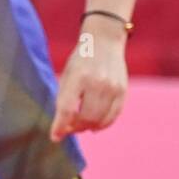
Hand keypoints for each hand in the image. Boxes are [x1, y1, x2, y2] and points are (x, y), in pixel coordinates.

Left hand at [51, 26, 127, 141]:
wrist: (104, 42)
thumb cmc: (80, 59)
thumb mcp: (68, 74)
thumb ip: (64, 97)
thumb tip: (63, 125)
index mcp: (78, 76)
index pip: (66, 108)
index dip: (60, 125)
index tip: (55, 137)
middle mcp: (98, 82)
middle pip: (86, 117)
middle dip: (75, 128)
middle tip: (68, 129)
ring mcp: (113, 88)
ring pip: (100, 120)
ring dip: (88, 127)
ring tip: (80, 126)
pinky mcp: (123, 91)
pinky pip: (113, 116)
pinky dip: (103, 124)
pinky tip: (94, 125)